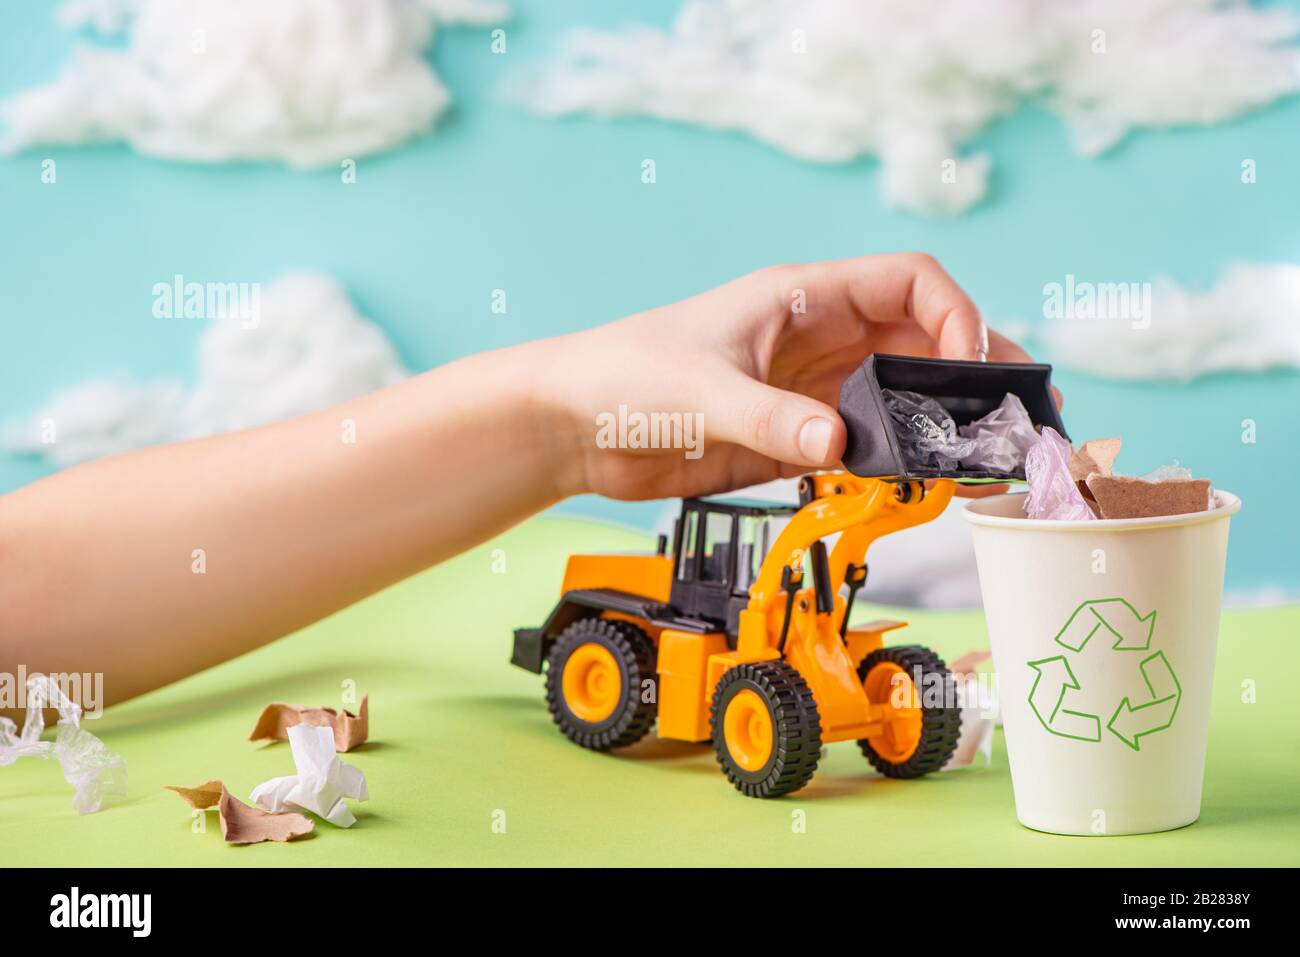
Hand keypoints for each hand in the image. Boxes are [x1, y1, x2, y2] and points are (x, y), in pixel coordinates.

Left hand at [542, 253, 1047, 500]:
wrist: (573, 427)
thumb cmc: (622, 377)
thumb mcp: (701, 392)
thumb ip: (772, 420)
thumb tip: (841, 446)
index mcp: (803, 298)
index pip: (909, 281)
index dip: (954, 314)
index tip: (968, 363)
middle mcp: (819, 340)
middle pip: (923, 340)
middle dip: (977, 369)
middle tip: (1026, 413)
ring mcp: (810, 392)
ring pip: (903, 396)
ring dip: (949, 421)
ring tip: (996, 454)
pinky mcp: (794, 440)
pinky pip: (867, 446)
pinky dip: (903, 461)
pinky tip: (929, 483)